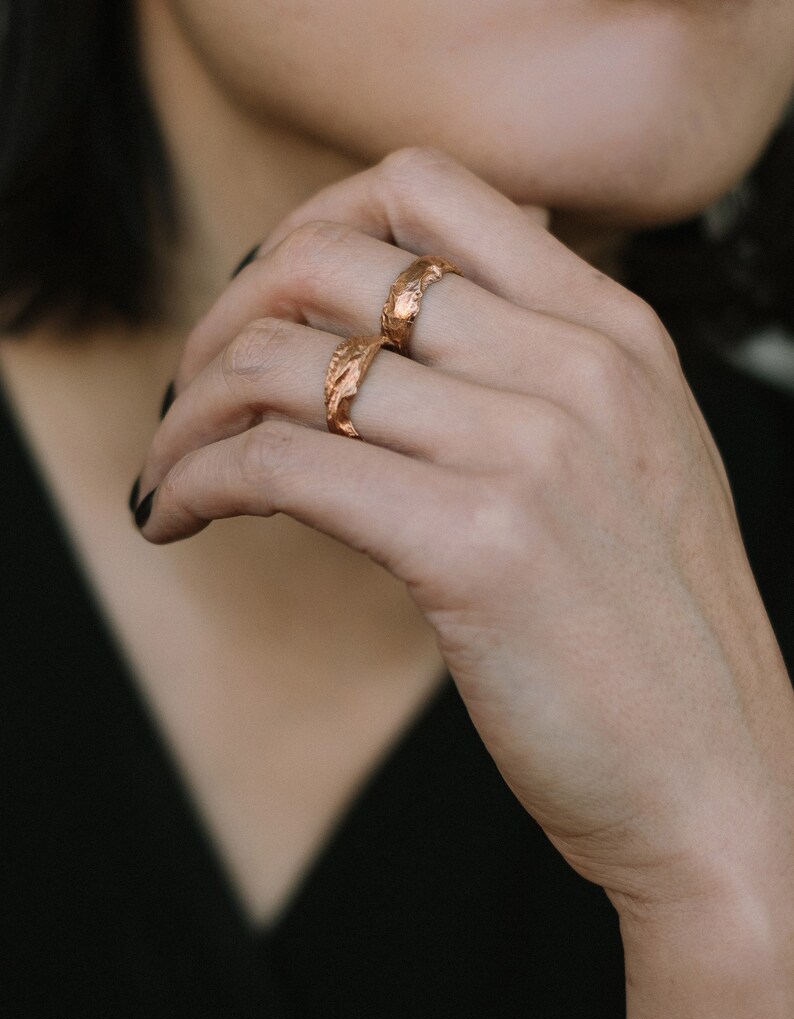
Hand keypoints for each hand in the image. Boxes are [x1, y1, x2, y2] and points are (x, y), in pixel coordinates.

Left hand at [134, 148, 793, 914]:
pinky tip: (177, 518)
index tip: (268, 312)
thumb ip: (543, 384)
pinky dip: (197, 478)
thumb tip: (403, 345)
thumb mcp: (633, 469)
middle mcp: (574, 366)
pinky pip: (278, 463)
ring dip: (191, 411)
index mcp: (614, 334)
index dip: (310, 232)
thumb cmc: (656, 644)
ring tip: (169, 472)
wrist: (717, 779)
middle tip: (195, 395)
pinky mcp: (474, 544)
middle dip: (224, 317)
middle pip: (327, 261)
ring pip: (283, 360)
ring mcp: (529, 449)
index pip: (425, 190)